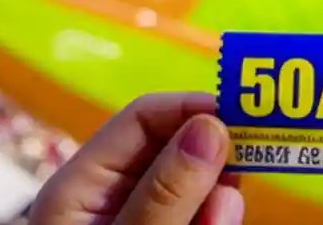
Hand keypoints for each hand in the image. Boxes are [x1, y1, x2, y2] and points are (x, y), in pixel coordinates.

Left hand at [30, 92, 242, 224]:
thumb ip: (166, 193)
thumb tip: (210, 126)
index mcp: (80, 185)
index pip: (141, 118)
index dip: (191, 108)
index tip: (241, 117)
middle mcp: (109, 196)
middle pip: (176, 149)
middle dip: (213, 162)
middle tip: (243, 178)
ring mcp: (137, 218)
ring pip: (195, 185)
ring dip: (218, 199)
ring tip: (220, 221)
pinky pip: (199, 213)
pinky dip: (213, 219)